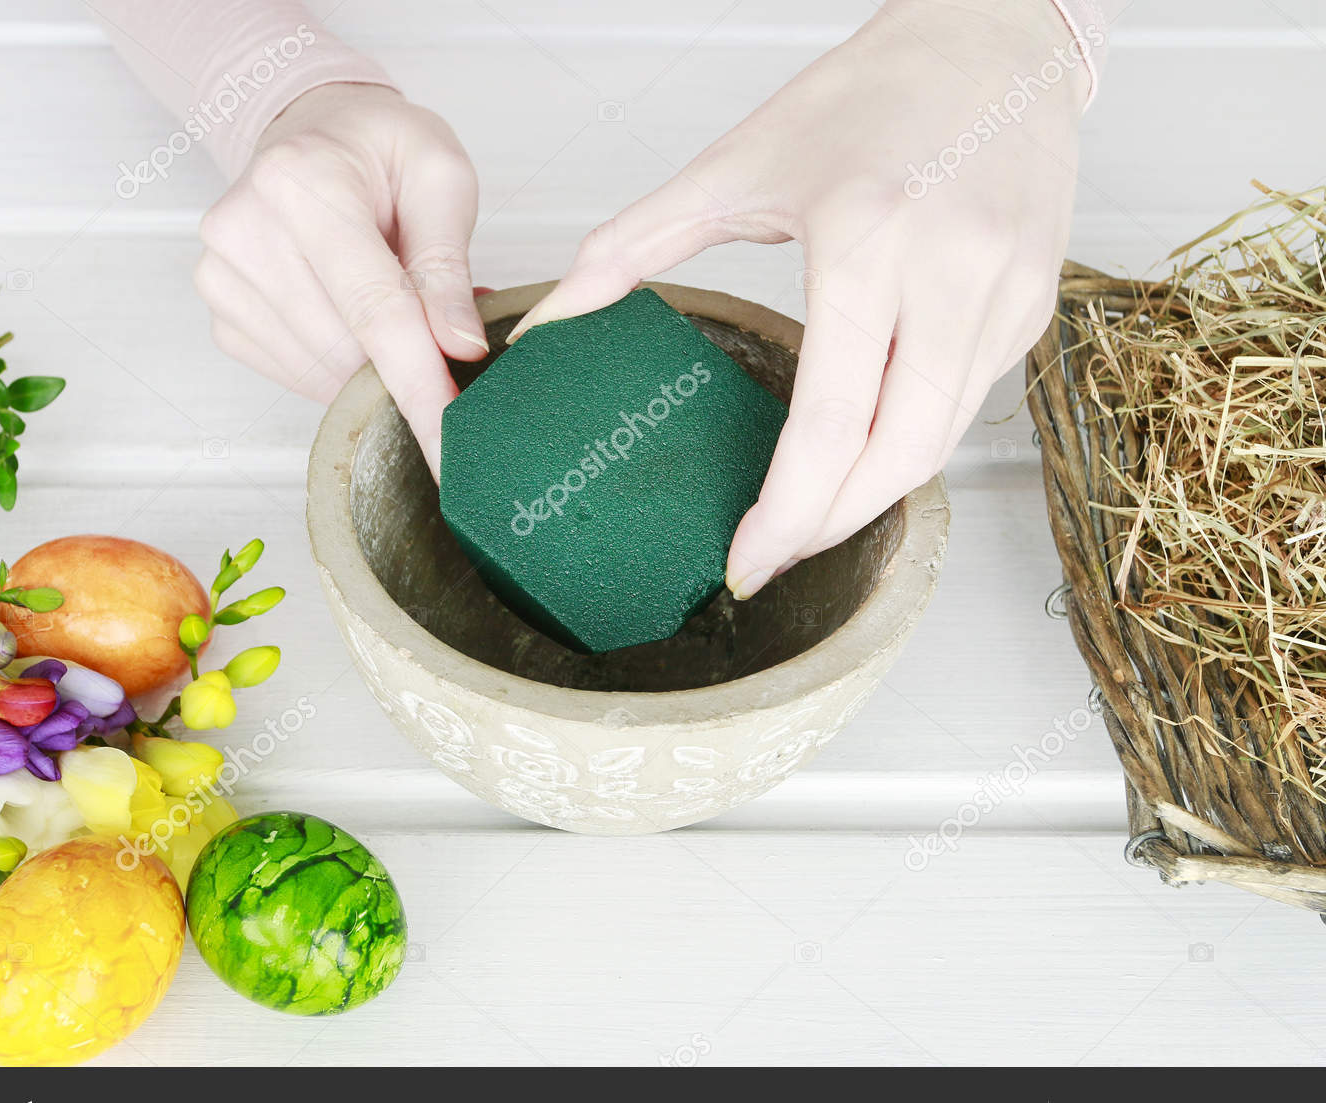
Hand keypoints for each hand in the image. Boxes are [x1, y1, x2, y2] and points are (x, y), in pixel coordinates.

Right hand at [195, 82, 485, 472]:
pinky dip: (337, 366)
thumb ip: (447, 266)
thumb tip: (458, 349)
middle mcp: (246, 227)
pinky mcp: (222, 311)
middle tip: (447, 343)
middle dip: (406, 371)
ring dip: (372, 367)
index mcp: (304, 181)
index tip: (451, 446)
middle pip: (343, 351)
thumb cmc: (380, 150)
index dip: (418, 383)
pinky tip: (351, 321)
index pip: (373, 310)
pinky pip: (293, 373)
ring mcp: (221, 274)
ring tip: (397, 310)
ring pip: (318, 372)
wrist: (314, 132)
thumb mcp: (439, 177)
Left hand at [507, 0, 1086, 596]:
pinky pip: (970, 402)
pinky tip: (867, 450)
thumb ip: (633, 245)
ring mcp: (1005, 295)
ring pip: (941, 444)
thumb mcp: (736, 164)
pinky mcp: (1034, 305)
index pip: (829, 422)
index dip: (787, 514)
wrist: (994, 38)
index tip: (745, 563)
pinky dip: (914, 440)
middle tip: (773, 557)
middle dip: (829, 527)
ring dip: (873, 498)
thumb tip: (555, 319)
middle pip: (895, 458)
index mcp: (867, 241)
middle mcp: (949, 275)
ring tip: (812, 519)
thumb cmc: (867, 95)